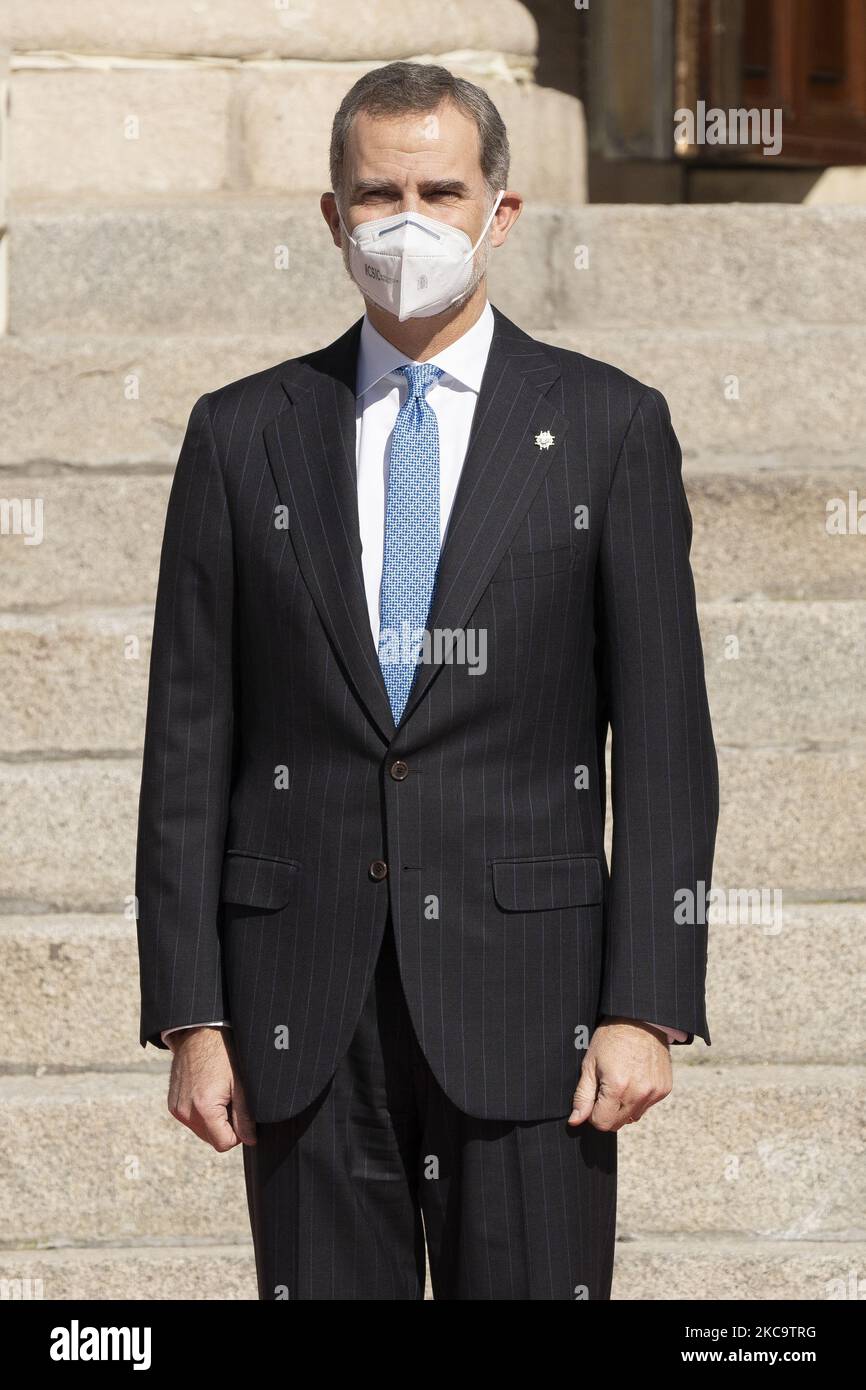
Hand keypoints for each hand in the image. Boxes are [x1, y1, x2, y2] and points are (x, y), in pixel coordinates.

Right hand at [167, 1026, 255, 1150]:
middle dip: (225, 1126)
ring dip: (213, 1120)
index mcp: (203, 1109)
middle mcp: (185, 1112)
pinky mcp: (173, 1104)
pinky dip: (202, 1113)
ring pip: (202, 1131)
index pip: (224, 1143)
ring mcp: (176, 1109)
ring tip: (220, 1093)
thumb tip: (250, 1140)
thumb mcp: (240, 1084)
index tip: (242, 1114)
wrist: (199, 1033)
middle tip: (231, 1099)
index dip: (238, 1133)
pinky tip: (208, 1092)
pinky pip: (191, 1120)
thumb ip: (245, 1116)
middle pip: (212, 1139)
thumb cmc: (223, 1055)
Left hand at [568, 1016, 672, 1130]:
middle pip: (617, 1124)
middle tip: (604, 1088)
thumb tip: (575, 1121)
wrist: (641, 1020)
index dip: (592, 1113)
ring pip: (633, 1117)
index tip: (593, 1097)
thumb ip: (582, 1096)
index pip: (602, 1123)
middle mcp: (639, 1094)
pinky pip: (646, 1106)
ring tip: (620, 1081)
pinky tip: (634, 1078)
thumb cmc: (611, 1038)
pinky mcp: (664, 1089)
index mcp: (617, 1087)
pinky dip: (638, 1099)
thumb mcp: (590, 1063)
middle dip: (607, 1112)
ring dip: (623, 1107)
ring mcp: (654, 1093)